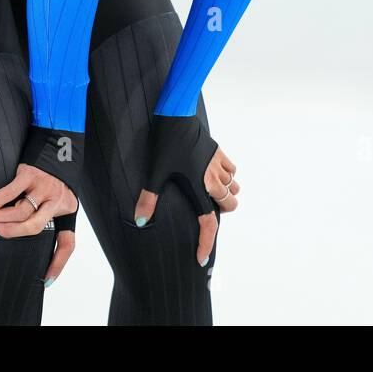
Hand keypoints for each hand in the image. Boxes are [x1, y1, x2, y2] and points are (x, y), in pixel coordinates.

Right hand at [0, 164, 78, 284]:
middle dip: (11, 234)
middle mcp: (58, 201)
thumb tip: (24, 234)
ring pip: (19, 211)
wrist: (61, 140)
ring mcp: (45, 187)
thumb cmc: (57, 175)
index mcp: (68, 210)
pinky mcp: (31, 174)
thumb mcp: (61, 197)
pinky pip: (11, 191)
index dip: (58, 264)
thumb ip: (49, 215)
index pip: (67, 243)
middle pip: (34, 228)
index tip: (45, 282)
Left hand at [135, 114, 238, 266]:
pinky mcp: (219, 151)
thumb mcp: (154, 172)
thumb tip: (139, 222)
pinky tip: (213, 176)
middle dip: (221, 212)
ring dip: (225, 194)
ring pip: (232, 188)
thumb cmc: (165, 143)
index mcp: (198, 186)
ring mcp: (218, 164)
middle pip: (229, 205)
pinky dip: (227, 177)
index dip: (206, 242)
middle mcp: (212, 178)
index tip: (202, 257)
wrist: (177, 114)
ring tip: (208, 194)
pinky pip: (231, 170)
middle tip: (204, 212)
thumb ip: (148, 199)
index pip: (208, 221)